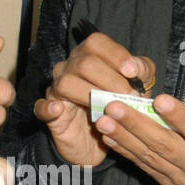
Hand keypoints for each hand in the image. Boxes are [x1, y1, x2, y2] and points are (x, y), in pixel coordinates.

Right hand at [34, 33, 154, 165]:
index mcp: (90, 56)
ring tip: (108, 108)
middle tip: (128, 97)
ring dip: (90, 94)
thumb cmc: (118, 107)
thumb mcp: (138, 87)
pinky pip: (42, 107)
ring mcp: (57, 89)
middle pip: (84, 63)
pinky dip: (48, 107)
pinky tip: (59, 109)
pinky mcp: (49, 113)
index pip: (97, 42)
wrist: (102, 141)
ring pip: (66, 83)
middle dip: (110, 79)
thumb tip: (137, 67)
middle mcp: (70, 68)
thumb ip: (143, 72)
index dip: (115, 54)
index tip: (133, 72)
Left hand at [95, 95, 184, 184]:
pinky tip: (109, 138)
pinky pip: (144, 166)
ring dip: (124, 138)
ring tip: (103, 122)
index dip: (179, 117)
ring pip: (150, 157)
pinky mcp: (168, 184)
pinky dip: (125, 151)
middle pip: (166, 146)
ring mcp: (182, 179)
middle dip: (137, 125)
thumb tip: (175, 104)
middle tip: (115, 107)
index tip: (159, 99)